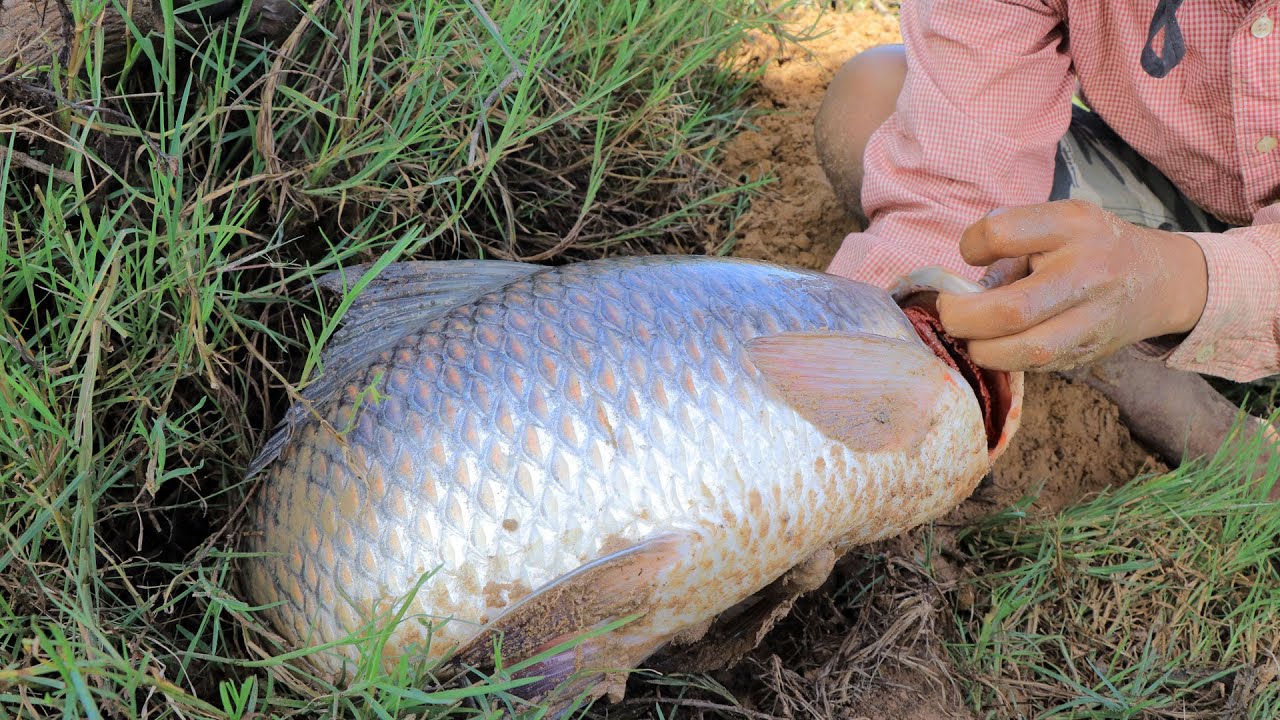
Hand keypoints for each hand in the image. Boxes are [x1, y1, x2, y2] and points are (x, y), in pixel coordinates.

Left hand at [935, 199, 1208, 371]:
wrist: (1158, 280)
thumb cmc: (1089, 245)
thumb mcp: (1056, 220)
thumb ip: (1008, 239)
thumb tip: (962, 281)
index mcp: (1071, 226)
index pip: (1002, 234)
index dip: (971, 246)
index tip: (970, 253)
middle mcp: (1087, 272)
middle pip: (1011, 309)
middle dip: (962, 316)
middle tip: (948, 311)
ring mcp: (1092, 319)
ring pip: (1026, 351)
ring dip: (981, 348)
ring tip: (971, 333)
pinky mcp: (1088, 353)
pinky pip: (1035, 367)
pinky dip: (1004, 359)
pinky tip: (997, 344)